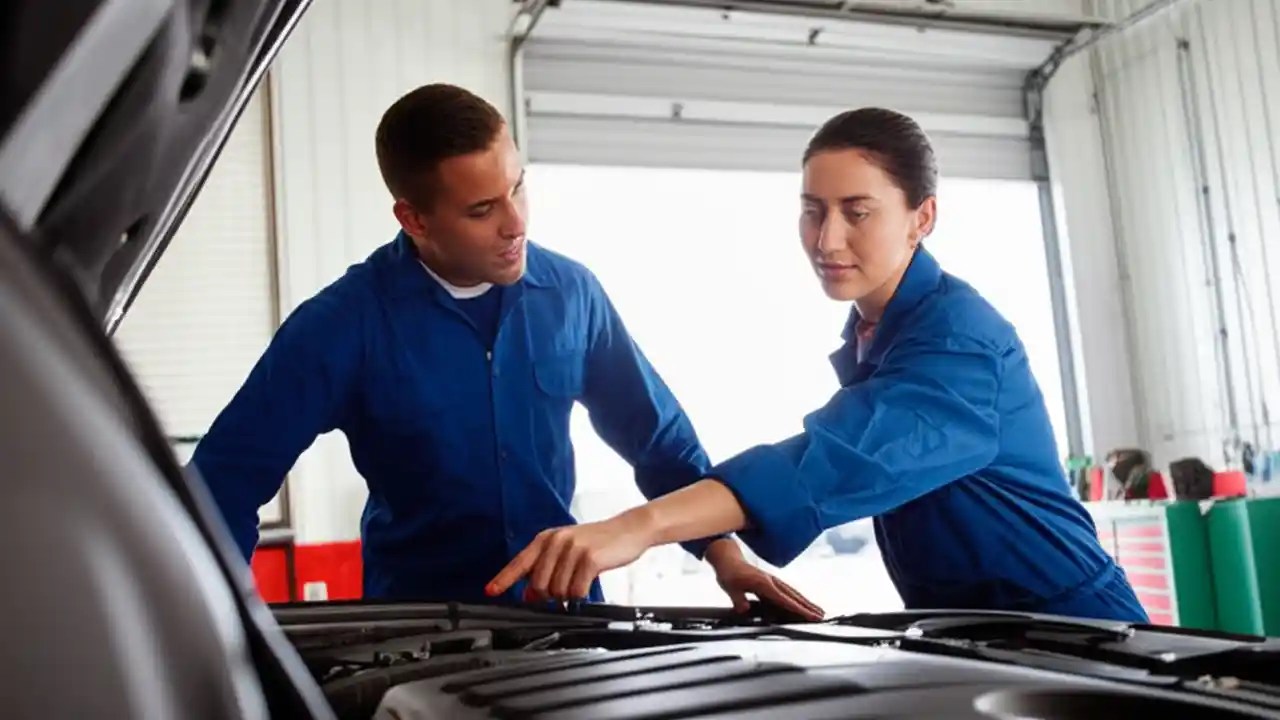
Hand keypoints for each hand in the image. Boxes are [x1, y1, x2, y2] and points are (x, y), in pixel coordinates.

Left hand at [487, 509, 655, 600]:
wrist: (629, 529)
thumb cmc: (598, 542)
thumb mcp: (567, 551)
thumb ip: (546, 570)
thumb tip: (528, 595)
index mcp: (547, 538)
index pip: (520, 562)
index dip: (504, 579)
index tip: (490, 591)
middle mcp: (556, 541)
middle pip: (539, 585)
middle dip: (549, 595)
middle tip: (564, 589)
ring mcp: (573, 549)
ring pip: (558, 591)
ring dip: (569, 594)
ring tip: (580, 580)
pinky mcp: (590, 558)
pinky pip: (577, 590)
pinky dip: (582, 594)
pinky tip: (589, 583)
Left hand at [705, 539, 823, 620]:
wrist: (729, 560)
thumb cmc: (729, 574)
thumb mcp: (730, 588)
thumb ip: (738, 600)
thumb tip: (745, 610)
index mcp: (764, 584)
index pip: (784, 600)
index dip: (798, 609)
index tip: (810, 616)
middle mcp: (772, 581)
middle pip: (794, 596)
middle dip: (808, 606)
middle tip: (822, 616)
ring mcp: (773, 581)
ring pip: (793, 593)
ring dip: (806, 603)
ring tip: (819, 612)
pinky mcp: (772, 583)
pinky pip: (788, 592)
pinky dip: (798, 599)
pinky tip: (804, 605)